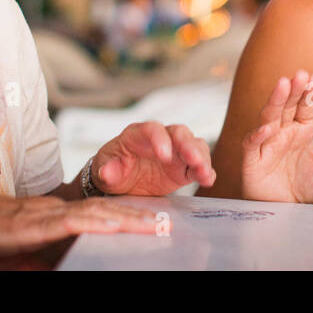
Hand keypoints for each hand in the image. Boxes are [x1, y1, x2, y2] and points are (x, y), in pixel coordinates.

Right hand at [0, 189, 163, 266]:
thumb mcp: (24, 259)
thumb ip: (50, 262)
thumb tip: (74, 267)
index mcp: (59, 218)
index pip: (102, 218)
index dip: (130, 222)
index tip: (156, 230)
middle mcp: (60, 210)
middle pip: (108, 212)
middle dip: (141, 219)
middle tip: (171, 226)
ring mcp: (50, 213)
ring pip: (99, 213)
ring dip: (131, 218)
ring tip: (159, 225)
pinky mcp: (37, 222)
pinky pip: (75, 220)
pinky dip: (100, 221)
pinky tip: (120, 223)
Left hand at [92, 122, 216, 196]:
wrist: (121, 183)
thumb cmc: (112, 168)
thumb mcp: (104, 170)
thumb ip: (107, 169)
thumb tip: (108, 171)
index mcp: (138, 135)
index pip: (151, 129)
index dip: (159, 139)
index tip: (164, 154)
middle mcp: (161, 139)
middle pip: (179, 133)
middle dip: (187, 144)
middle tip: (192, 158)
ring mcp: (175, 153)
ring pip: (194, 146)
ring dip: (201, 157)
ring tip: (203, 172)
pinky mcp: (184, 168)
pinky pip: (198, 166)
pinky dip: (205, 171)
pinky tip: (208, 179)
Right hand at [240, 69, 312, 203]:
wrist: (293, 212)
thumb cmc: (312, 187)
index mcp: (304, 128)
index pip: (306, 105)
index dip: (310, 92)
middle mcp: (285, 130)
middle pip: (286, 105)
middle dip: (293, 90)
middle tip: (300, 75)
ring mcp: (268, 142)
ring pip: (269, 117)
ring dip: (275, 101)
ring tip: (283, 85)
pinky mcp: (254, 159)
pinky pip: (253, 144)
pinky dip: (257, 135)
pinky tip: (267, 128)